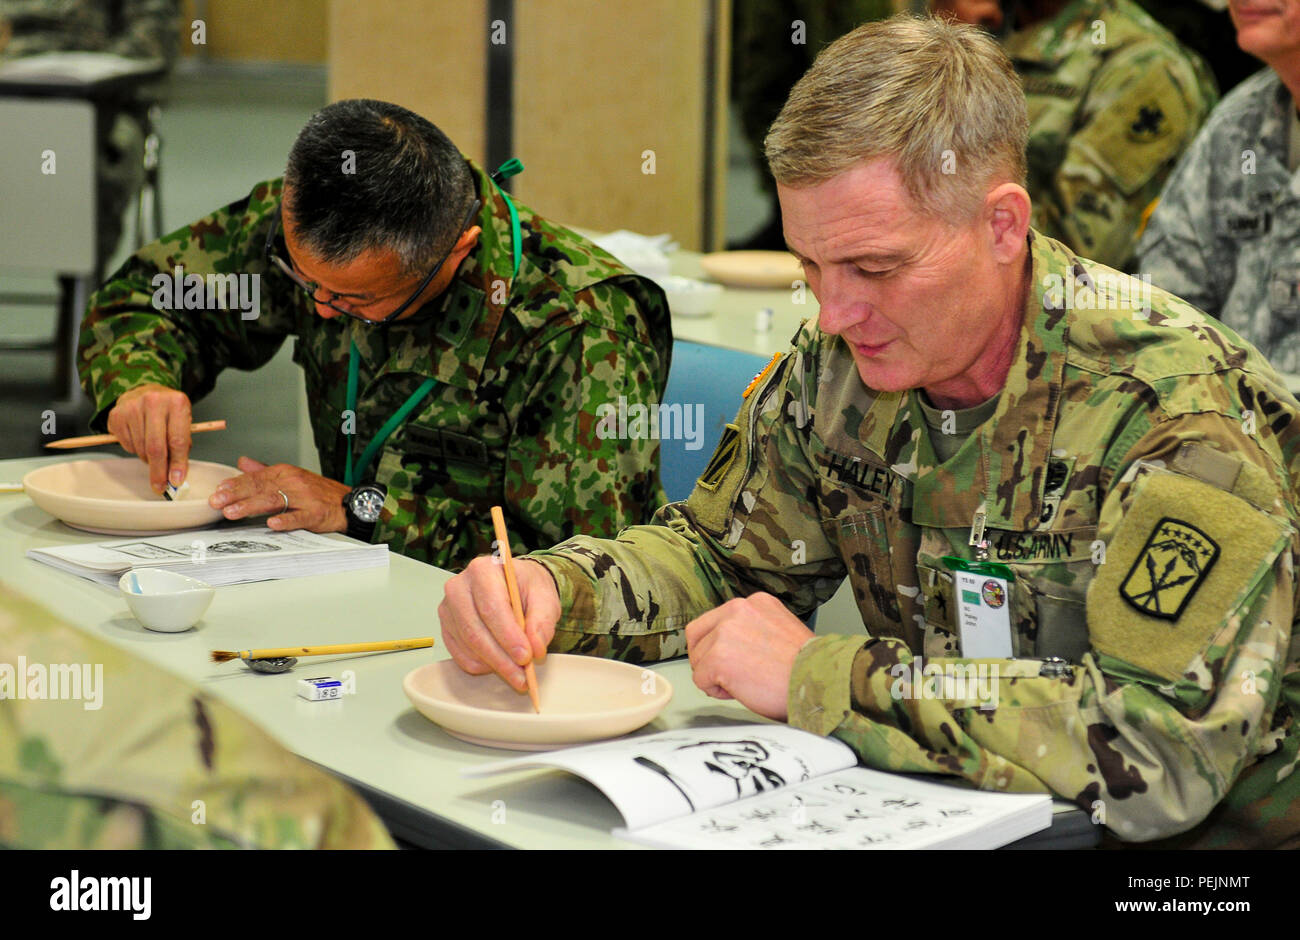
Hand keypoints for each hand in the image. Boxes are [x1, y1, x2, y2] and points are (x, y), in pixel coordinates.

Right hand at [106, 383, 192, 494]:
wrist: (145, 391)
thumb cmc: (168, 412)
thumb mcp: (183, 422)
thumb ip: (182, 447)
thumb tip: (176, 476)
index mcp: (177, 403)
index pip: (177, 440)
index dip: (177, 464)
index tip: (176, 481)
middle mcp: (154, 401)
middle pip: (156, 447)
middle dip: (158, 471)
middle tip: (160, 486)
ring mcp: (133, 407)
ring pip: (140, 448)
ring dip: (147, 459)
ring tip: (153, 452)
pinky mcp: (117, 414)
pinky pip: (126, 444)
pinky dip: (134, 450)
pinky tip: (140, 440)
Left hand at [209, 456, 350, 532]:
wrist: (348, 502)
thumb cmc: (318, 492)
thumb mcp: (291, 476)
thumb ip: (264, 471)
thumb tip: (242, 462)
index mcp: (285, 473)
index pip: (256, 477)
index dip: (236, 484)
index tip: (219, 490)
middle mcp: (293, 482)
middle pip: (260, 488)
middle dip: (236, 494)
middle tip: (217, 501)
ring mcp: (304, 498)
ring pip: (274, 501)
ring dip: (251, 506)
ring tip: (233, 512)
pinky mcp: (315, 514)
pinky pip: (298, 517)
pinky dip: (286, 520)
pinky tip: (272, 523)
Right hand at [438, 556, 560, 693]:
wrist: (513, 585)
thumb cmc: (527, 588)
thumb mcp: (545, 598)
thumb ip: (543, 621)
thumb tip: (536, 648)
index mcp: (483, 570)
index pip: (491, 608)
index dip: (508, 636)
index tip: (526, 657)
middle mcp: (458, 586)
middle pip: (475, 630)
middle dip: (500, 658)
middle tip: (522, 676)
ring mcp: (448, 608)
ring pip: (467, 646)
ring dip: (493, 665)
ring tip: (517, 673)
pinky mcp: (446, 627)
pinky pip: (459, 655)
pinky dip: (481, 665)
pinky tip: (499, 664)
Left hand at [686, 593, 815, 720]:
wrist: (819, 681)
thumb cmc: (806, 666)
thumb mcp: (779, 630)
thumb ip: (753, 629)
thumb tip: (733, 646)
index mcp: (754, 603)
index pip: (716, 620)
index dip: (720, 645)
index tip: (737, 660)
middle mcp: (737, 610)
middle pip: (697, 635)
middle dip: (707, 658)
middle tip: (729, 675)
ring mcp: (725, 632)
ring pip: (698, 659)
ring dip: (715, 676)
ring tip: (745, 683)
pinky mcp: (718, 657)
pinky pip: (700, 679)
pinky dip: (716, 691)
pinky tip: (741, 690)